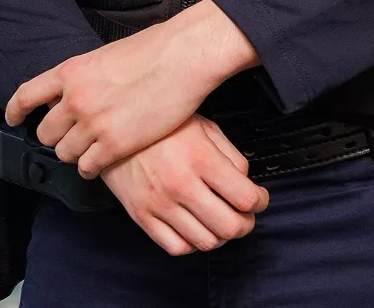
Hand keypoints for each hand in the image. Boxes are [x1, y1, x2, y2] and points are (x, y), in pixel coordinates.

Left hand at [7, 0, 260, 176]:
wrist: (183, 57)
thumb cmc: (154, 49)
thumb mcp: (106, 55)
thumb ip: (85, 75)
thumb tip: (78, 88)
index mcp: (70, 72)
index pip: (27, 95)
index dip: (16, 110)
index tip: (14, 118)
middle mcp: (74, 99)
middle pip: (45, 132)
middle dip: (55, 137)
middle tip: (70, 138)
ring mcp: (92, 124)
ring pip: (65, 153)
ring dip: (75, 154)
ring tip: (89, 150)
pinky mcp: (114, 144)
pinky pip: (88, 167)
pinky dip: (92, 168)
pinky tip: (101, 162)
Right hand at [100, 116, 269, 255]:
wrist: (112, 130)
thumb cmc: (160, 126)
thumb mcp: (203, 126)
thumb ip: (230, 155)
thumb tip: (246, 182)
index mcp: (201, 158)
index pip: (246, 198)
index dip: (261, 201)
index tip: (259, 198)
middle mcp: (181, 185)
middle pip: (230, 227)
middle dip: (245, 224)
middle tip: (244, 215)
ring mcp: (160, 204)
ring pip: (206, 242)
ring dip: (221, 236)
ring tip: (220, 221)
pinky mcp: (142, 217)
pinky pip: (177, 247)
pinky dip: (192, 243)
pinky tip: (195, 227)